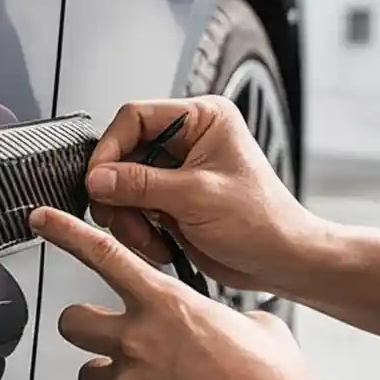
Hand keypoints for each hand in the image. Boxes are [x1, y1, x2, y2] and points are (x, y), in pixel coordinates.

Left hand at [29, 206, 344, 379]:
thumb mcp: (254, 327)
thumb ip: (218, 315)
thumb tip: (221, 322)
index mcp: (167, 305)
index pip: (103, 254)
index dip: (65, 232)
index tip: (41, 219)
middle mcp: (137, 341)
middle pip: (71, 321)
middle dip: (88, 329)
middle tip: (114, 342)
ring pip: (90, 376)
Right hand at [87, 96, 328, 293]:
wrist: (281, 261)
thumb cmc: (263, 222)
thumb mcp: (196, 197)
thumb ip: (141, 185)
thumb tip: (98, 178)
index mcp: (203, 119)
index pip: (135, 117)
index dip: (110, 148)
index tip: (98, 179)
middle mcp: (188, 141)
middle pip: (124, 154)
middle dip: (118, 192)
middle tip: (116, 215)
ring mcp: (178, 173)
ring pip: (123, 185)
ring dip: (127, 217)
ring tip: (147, 237)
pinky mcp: (171, 201)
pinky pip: (134, 209)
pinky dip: (138, 230)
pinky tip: (159, 243)